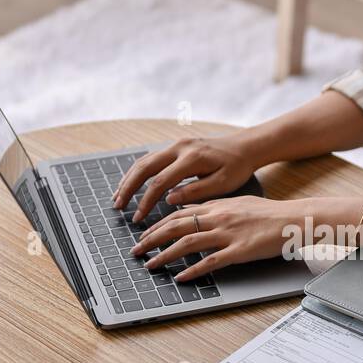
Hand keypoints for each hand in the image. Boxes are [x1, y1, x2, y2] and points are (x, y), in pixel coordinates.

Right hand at [112, 134, 256, 222]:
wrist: (245, 146)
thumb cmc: (237, 167)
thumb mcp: (223, 184)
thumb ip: (196, 191)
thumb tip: (169, 199)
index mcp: (191, 158)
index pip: (160, 182)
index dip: (146, 201)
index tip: (137, 217)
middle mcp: (180, 147)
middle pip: (144, 167)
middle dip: (128, 188)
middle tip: (118, 206)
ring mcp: (176, 144)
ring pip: (144, 160)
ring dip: (129, 178)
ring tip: (118, 197)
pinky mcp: (176, 146)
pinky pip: (151, 158)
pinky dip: (138, 172)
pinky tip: (132, 183)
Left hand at [130, 196, 308, 279]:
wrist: (294, 219)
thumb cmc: (270, 213)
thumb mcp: (238, 203)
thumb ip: (215, 208)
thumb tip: (193, 210)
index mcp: (217, 206)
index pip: (178, 213)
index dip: (157, 225)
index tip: (143, 235)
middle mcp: (218, 218)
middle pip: (175, 226)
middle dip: (151, 239)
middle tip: (135, 250)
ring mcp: (228, 234)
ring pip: (187, 243)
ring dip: (165, 255)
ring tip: (150, 265)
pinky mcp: (239, 251)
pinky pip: (211, 261)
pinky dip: (193, 270)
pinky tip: (181, 278)